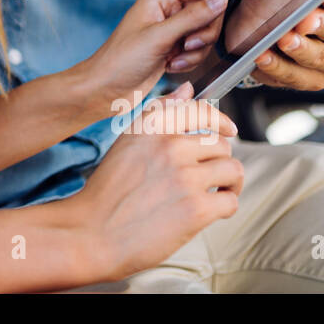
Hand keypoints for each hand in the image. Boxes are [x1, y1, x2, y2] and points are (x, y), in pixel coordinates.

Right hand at [68, 83, 242, 282]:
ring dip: (228, 184)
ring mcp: (185, 176)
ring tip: (216, 194)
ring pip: (232, 170)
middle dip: (219, 161)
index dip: (220, 121)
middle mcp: (169, 146)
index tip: (228, 130)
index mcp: (151, 127)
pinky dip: (225, 207)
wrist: (91, 234)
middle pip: (221, 144)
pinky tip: (210, 212)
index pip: (201, 110)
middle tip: (209, 177)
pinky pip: (231, 200)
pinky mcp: (197, 208)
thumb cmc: (107, 193)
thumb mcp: (127, 141)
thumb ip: (159, 113)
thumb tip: (188, 89)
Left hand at [80, 0, 263, 119]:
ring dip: (195, 50)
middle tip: (186, 45)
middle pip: (210, 10)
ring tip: (173, 58)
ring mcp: (172, 27)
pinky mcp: (174, 45)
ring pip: (207, 32)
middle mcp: (168, 8)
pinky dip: (189, 60)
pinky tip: (170, 65)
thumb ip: (192, 17)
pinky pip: (199, 49)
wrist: (105, 89)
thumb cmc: (121, 60)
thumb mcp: (159, 37)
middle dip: (204, 32)